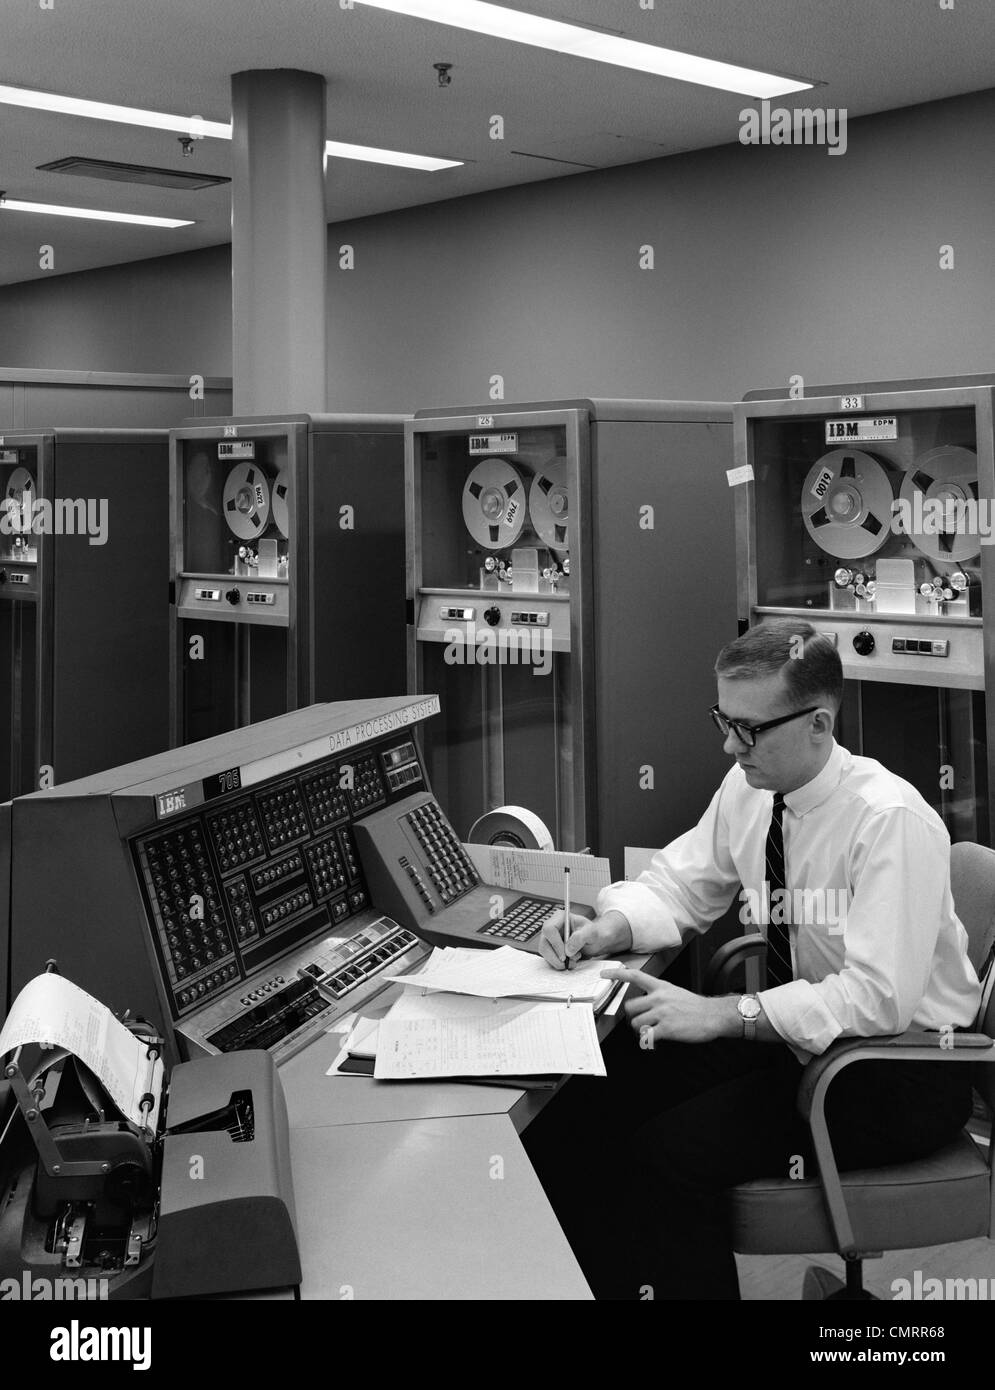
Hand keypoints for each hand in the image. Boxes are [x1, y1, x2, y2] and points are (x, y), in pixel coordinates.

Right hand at [539, 909, 631, 970]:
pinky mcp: (550, 948)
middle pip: (544, 942)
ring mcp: (549, 938)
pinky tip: (570, 962)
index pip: (549, 929)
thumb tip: (568, 950)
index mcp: (560, 917)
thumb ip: (580, 938)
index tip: (565, 955)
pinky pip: (548, 958)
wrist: (594, 941)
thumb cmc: (592, 933)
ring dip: (557, 961)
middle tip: (567, 964)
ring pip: (544, 952)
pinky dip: (557, 963)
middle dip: (555, 956)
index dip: (555, 943)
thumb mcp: (591, 932)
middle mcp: (552, 926)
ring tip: (572, 962)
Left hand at [601, 968, 728, 1043]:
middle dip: (632, 1017)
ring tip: (651, 1032)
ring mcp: (662, 1013)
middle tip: (641, 1022)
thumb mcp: (675, 992)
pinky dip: (648, 1041)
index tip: (604, 973)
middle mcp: (659, 998)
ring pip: (636, 1023)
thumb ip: (658, 995)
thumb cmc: (695, 1006)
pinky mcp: (667, 1028)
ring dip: (640, 1031)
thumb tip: (643, 1004)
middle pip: (630, 1007)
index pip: (635, 976)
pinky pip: (647, 1036)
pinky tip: (656, 1040)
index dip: (617, 973)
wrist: (713, 1016)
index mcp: (661, 987)